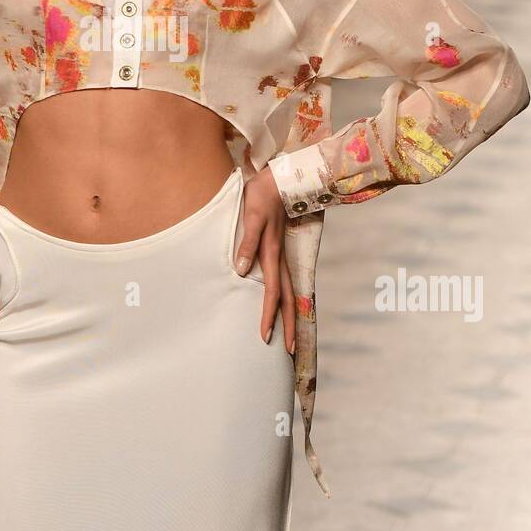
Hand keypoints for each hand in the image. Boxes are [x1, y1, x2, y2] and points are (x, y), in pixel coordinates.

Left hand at [235, 168, 295, 354]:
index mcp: (272, 254)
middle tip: (287, 351)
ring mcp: (281, 256)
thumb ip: (247, 243)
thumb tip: (242, 270)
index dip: (267, 316)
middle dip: (287, 326)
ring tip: (288, 337)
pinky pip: (283, 281)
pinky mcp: (278, 251)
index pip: (272, 293)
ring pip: (288, 293)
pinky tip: (280, 307)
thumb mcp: (251, 216)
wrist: (278, 178)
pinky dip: (284, 299)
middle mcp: (280, 259)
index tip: (264, 336)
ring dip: (289, 316)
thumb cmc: (260, 196)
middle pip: (287, 300)